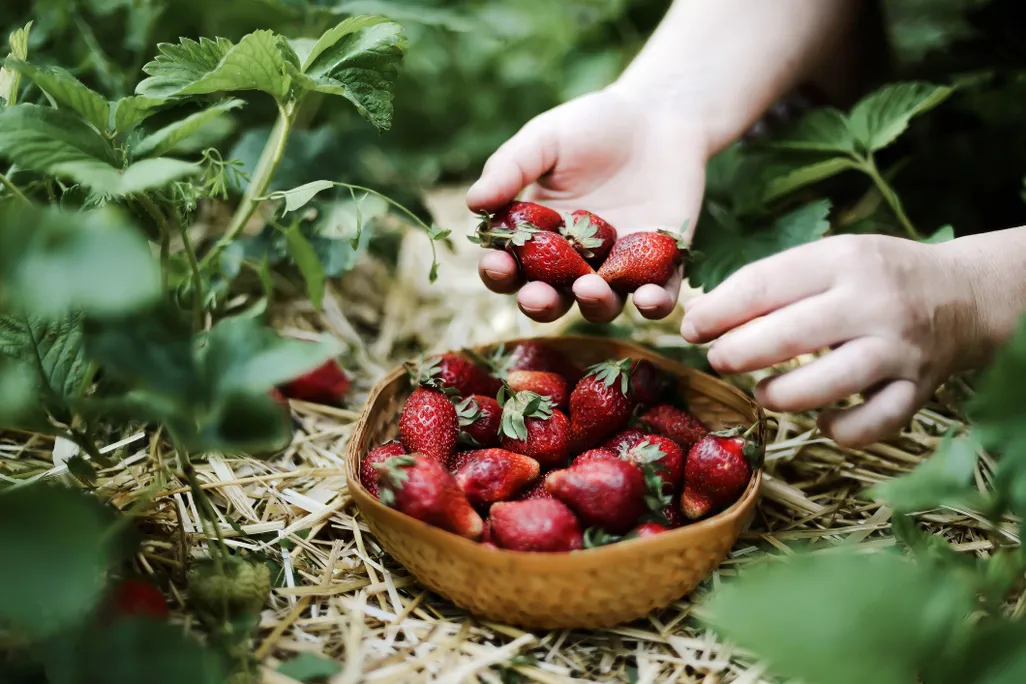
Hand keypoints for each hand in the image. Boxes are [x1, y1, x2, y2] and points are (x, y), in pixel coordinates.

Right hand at [466, 86, 707, 322]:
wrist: (658, 113)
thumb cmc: (592, 125)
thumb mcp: (545, 140)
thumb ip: (510, 169)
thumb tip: (474, 203)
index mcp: (538, 237)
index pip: (511, 267)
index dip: (499, 272)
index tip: (497, 263)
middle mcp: (574, 262)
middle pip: (551, 298)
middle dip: (539, 303)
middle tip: (536, 297)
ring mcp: (619, 268)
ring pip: (601, 305)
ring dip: (593, 305)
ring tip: (589, 289)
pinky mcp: (664, 266)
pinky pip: (658, 296)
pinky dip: (654, 304)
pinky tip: (650, 299)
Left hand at [680, 234, 982, 446]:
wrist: (965, 295)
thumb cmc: (875, 276)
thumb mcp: (830, 258)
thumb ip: (773, 284)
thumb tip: (703, 317)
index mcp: (842, 259)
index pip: (765, 284)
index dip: (718, 311)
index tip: (691, 328)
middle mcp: (873, 302)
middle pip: (790, 334)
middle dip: (739, 352)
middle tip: (717, 360)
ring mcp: (899, 348)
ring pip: (830, 383)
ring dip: (783, 395)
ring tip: (762, 393)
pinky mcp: (918, 388)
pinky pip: (874, 423)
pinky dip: (842, 431)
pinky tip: (823, 423)